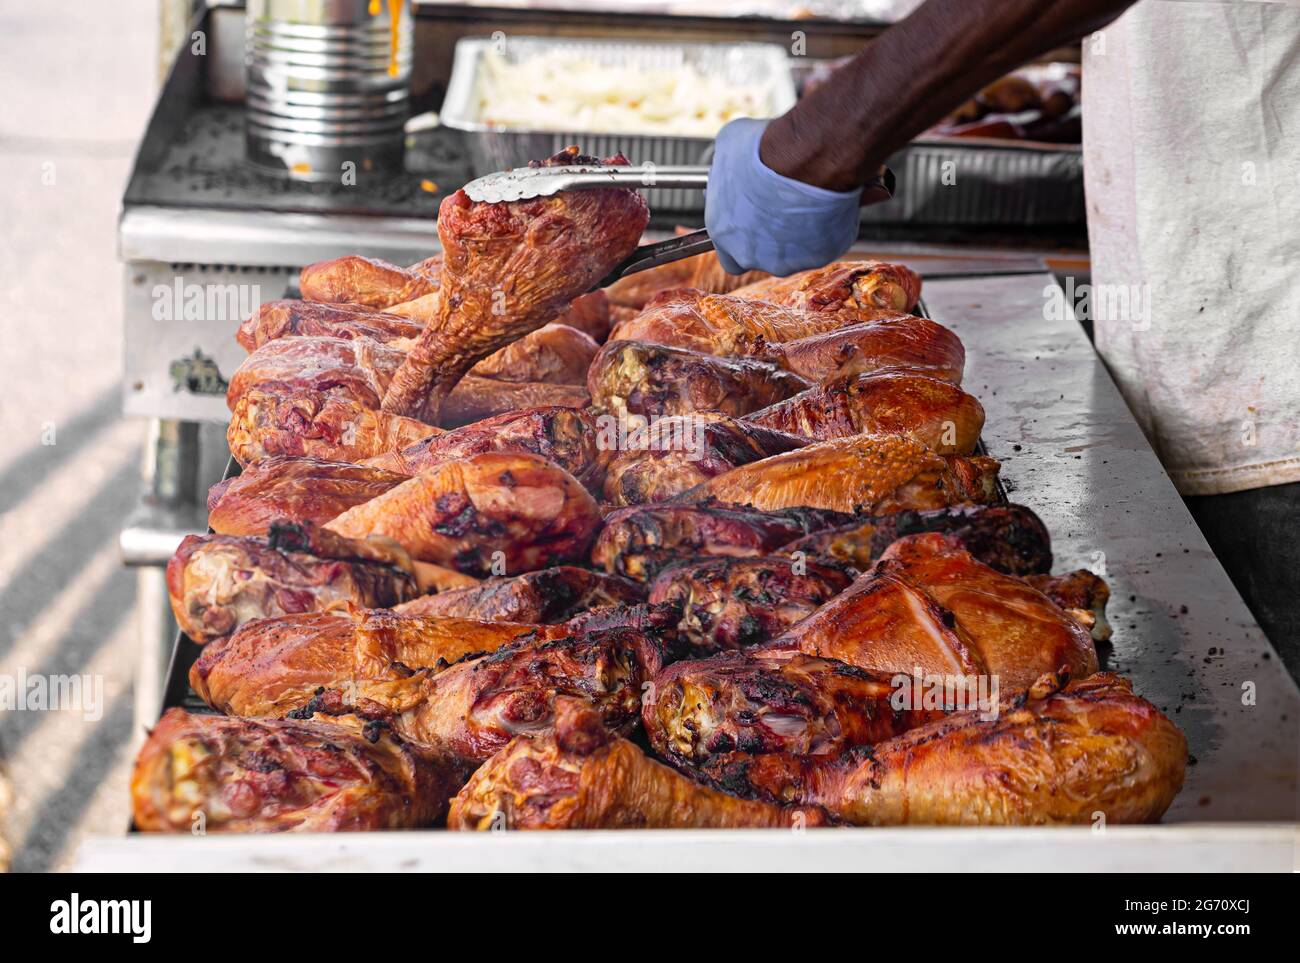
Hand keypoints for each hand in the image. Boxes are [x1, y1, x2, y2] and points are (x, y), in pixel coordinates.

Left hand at [705, 117, 863, 276]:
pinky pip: (824, 243)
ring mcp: (792, 259)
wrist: (807, 154)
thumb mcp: (727, 149)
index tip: (749, 224)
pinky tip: (825, 203)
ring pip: (795, 253)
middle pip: (762, 257)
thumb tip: (730, 161)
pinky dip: (825, 228)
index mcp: (726, 236)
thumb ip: (725, 170)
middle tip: (780, 209)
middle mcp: (756, 256)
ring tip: (804, 202)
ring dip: (798, 234)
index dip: (740, 240)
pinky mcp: (824, 253)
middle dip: (770, 238)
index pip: (728, 256)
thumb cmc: (766, 151)